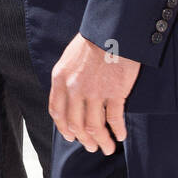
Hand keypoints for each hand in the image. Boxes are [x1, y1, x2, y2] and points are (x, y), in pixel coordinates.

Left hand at [49, 34, 140, 155]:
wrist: (113, 30)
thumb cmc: (93, 41)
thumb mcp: (69, 59)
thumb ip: (66, 80)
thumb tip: (68, 99)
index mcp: (60, 80)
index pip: (57, 112)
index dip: (64, 128)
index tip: (71, 137)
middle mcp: (74, 89)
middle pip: (76, 124)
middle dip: (84, 140)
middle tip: (92, 147)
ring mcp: (94, 92)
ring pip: (94, 127)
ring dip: (101, 141)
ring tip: (107, 148)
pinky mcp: (115, 92)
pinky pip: (114, 119)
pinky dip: (117, 131)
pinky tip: (120, 136)